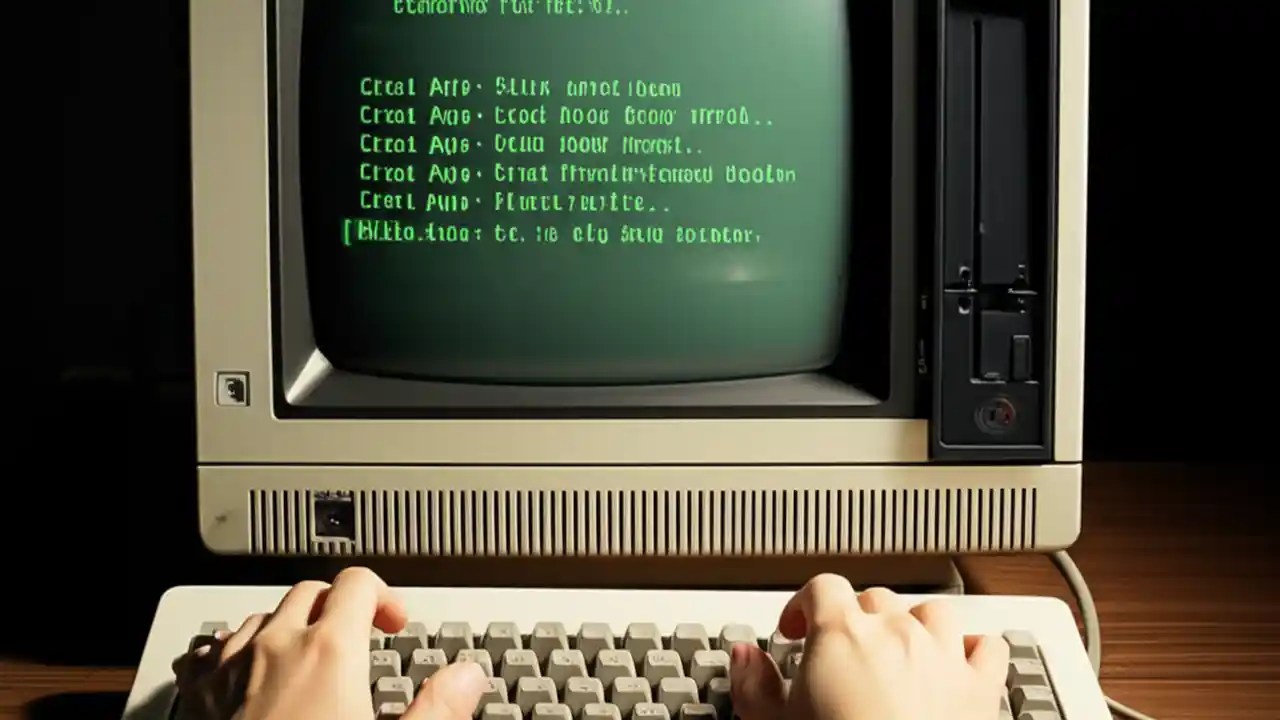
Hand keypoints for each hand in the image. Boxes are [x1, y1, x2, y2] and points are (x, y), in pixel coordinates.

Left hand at [172, 567, 488, 719]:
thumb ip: (436, 708)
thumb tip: (465, 678)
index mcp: (329, 651)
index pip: (358, 583)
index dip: (384, 597)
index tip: (394, 624)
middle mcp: (276, 647)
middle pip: (310, 593)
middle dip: (338, 608)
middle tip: (359, 639)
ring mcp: (230, 669)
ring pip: (262, 618)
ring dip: (288, 628)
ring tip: (308, 658)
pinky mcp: (199, 696)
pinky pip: (213, 650)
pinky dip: (236, 650)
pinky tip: (247, 671)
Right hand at [730, 574, 1008, 719]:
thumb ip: (753, 685)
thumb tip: (743, 657)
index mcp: (842, 634)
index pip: (821, 588)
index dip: (804, 604)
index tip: (797, 629)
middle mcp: (897, 633)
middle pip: (874, 598)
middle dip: (855, 619)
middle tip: (841, 654)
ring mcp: (943, 657)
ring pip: (931, 613)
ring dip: (915, 625)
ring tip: (898, 651)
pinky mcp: (981, 688)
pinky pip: (988, 647)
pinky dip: (974, 649)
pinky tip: (959, 662)